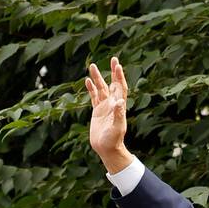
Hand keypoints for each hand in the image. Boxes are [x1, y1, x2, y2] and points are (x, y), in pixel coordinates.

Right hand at [85, 57, 133, 174]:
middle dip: (113, 72)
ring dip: (97, 78)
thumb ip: (118, 114)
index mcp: (119, 106)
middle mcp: (112, 104)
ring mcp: (104, 107)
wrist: (106, 149)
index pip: (121, 87)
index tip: (117, 65)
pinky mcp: (97, 112)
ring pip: (101, 89)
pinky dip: (91, 89)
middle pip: (113, 84)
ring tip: (92, 66)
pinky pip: (94, 97)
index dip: (119, 77)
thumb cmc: (113, 140)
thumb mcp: (117, 127)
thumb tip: (119, 101)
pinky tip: (87, 81)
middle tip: (113, 59)